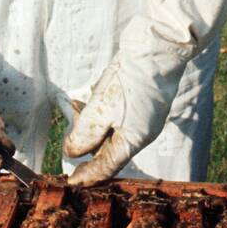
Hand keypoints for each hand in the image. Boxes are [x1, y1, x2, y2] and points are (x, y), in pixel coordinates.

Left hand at [63, 41, 186, 186]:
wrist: (158, 45)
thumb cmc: (132, 78)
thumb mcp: (102, 109)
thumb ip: (85, 134)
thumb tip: (72, 152)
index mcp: (134, 140)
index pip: (108, 167)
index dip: (88, 176)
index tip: (70, 182)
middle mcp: (140, 131)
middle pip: (109, 149)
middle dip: (87, 148)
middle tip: (68, 142)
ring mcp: (142, 115)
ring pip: (111, 130)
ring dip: (92, 126)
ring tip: (75, 112)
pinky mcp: (139, 98)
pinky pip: (116, 114)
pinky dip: (100, 111)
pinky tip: (90, 99)